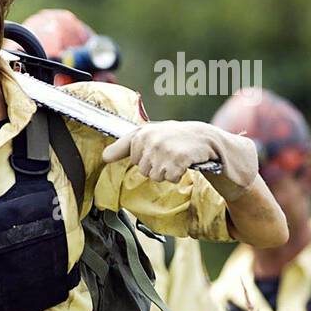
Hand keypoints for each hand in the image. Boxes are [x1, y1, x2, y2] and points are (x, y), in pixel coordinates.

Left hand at [102, 121, 257, 193]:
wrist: (206, 138)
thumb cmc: (175, 138)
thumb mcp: (150, 136)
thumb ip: (124, 146)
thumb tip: (104, 157)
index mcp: (141, 133)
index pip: (131, 156)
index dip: (144, 157)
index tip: (155, 150)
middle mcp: (150, 139)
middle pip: (143, 170)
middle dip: (156, 166)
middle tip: (169, 154)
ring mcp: (163, 149)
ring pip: (155, 176)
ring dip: (166, 172)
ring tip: (176, 158)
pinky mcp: (177, 159)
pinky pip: (169, 177)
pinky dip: (177, 175)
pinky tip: (184, 164)